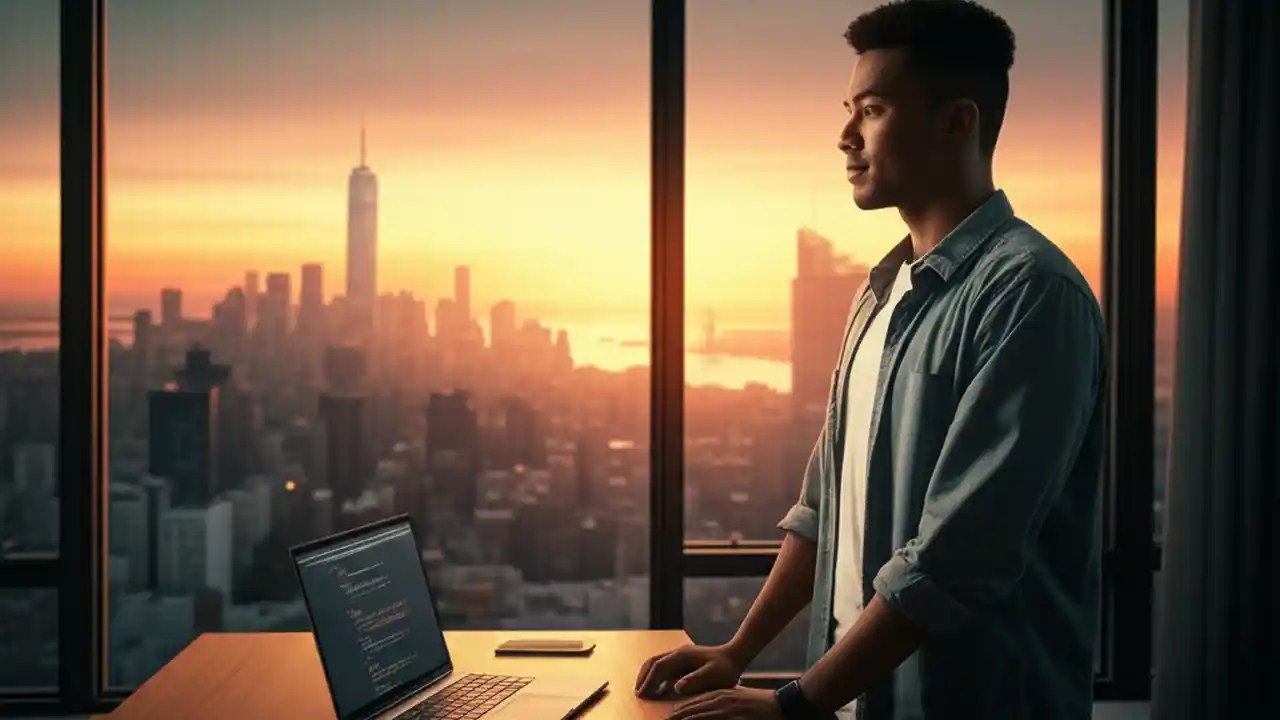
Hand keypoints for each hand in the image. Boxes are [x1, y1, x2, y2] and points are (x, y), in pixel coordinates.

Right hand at [634, 643, 746, 698]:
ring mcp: (680, 655)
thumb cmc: (727, 667)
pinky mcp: (683, 660)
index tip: (642, 694)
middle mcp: (679, 653)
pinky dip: (656, 676)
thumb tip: (676, 686)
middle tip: (638, 693)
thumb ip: (696, 680)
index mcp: (683, 655)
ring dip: (648, 675)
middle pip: (653, 662)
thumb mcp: (715, 675)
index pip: (659, 667)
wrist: (735, 655)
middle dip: (643, 677)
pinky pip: (664, 666)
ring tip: (643, 690)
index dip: (649, 681)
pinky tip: (657, 688)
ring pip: (657, 663)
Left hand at [666, 686, 780, 718]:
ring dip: (682, 719)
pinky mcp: (732, 715)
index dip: (678, 714)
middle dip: (674, 718)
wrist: (780, 705)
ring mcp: (724, 708)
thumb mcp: (736, 701)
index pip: (691, 704)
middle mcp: (718, 700)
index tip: (667, 719)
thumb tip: (705, 711)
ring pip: (696, 715)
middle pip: (689, 711)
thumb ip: (720, 704)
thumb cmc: (758, 705)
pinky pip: (708, 719)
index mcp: (717, 695)